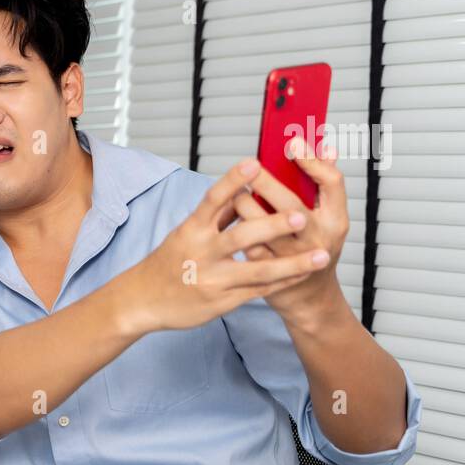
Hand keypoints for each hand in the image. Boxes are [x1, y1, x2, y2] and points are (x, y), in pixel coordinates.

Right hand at [115, 158, 331, 335]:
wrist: (142, 301)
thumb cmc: (168, 262)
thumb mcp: (184, 234)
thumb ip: (215, 215)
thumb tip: (243, 189)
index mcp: (190, 230)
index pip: (212, 199)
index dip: (232, 180)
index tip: (254, 162)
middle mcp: (201, 253)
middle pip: (240, 237)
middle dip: (272, 226)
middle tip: (300, 217)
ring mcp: (212, 280)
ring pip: (258, 270)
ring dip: (293, 263)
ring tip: (322, 255)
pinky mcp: (221, 301)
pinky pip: (259, 290)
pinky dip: (285, 281)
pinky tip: (306, 273)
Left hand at [234, 138, 348, 327]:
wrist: (308, 299)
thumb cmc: (315, 250)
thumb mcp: (329, 218)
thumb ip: (324, 184)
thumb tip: (326, 146)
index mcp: (336, 220)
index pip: (331, 183)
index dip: (312, 161)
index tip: (292, 142)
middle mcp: (316, 238)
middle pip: (290, 202)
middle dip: (265, 180)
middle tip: (249, 165)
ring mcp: (290, 257)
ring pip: (259, 223)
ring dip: (243, 201)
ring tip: (237, 191)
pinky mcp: (264, 271)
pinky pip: (243, 242)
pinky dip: (233, 225)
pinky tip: (228, 215)